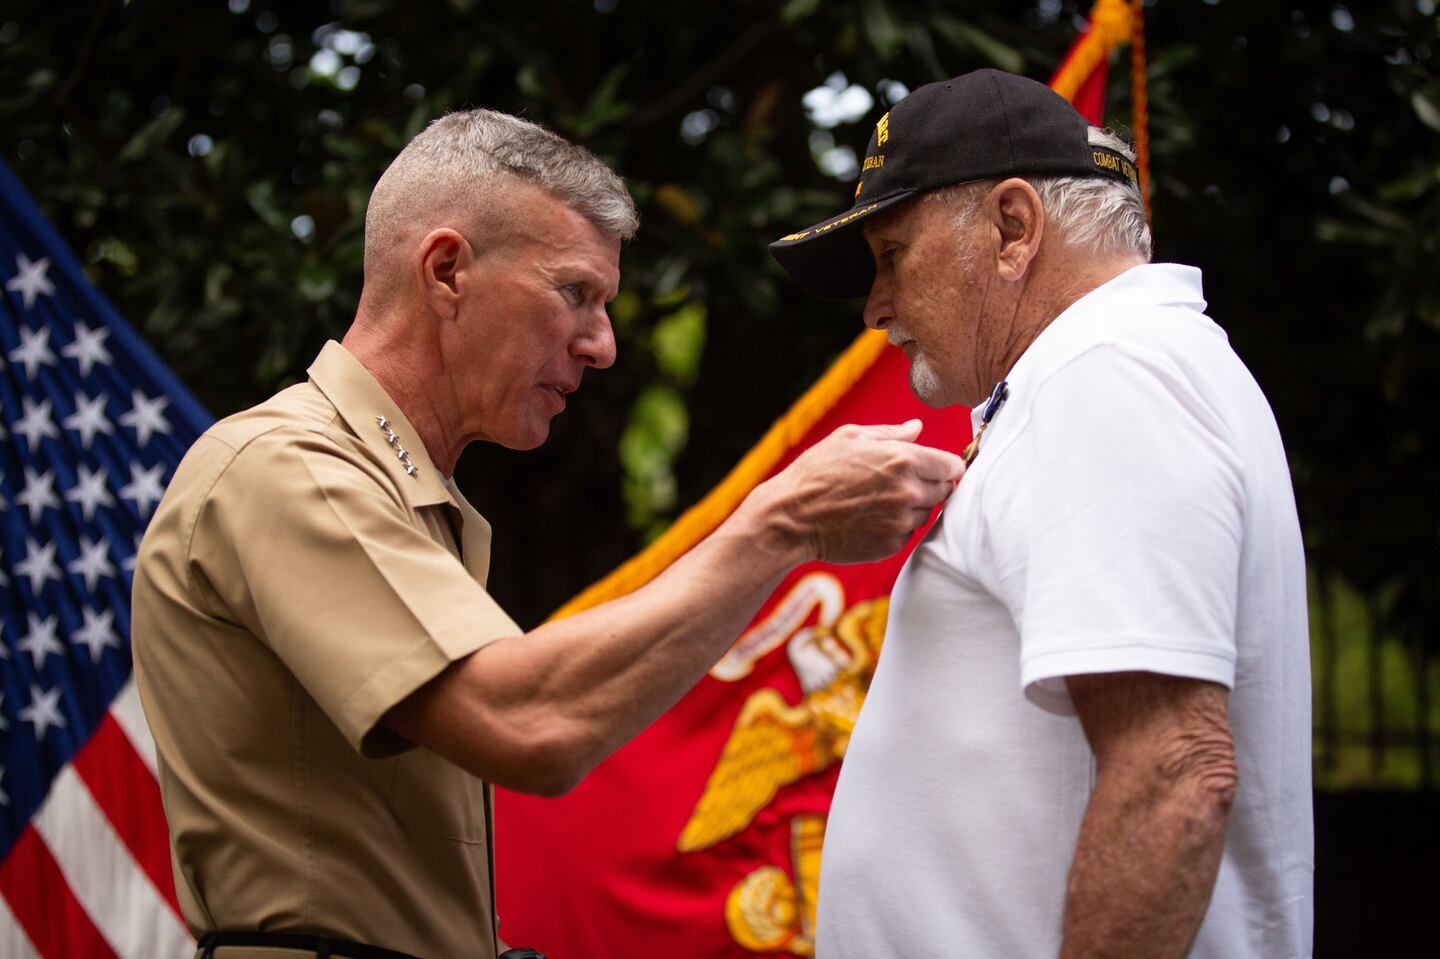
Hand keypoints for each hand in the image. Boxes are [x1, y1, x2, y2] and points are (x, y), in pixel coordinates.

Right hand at [763, 420, 963, 564]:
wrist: (791, 518)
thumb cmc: (816, 472)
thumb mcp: (849, 437)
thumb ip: (891, 433)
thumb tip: (917, 427)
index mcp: (903, 459)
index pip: (952, 466)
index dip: (945, 465)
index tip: (934, 467)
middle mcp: (908, 492)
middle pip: (945, 491)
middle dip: (930, 485)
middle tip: (898, 482)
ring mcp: (901, 522)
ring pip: (927, 513)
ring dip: (913, 506)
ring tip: (879, 500)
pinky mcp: (892, 545)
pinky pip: (908, 533)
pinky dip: (896, 526)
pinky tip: (870, 517)